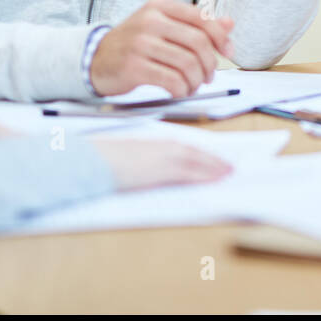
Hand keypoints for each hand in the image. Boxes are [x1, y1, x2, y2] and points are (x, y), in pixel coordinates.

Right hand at [90, 0, 234, 97]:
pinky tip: (179, 91)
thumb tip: (230, 23)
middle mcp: (150, 21)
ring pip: (187, 64)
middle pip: (198, 43)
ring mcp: (140, 44)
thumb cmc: (136, 42)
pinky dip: (182, 89)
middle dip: (210, 63)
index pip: (201, 18)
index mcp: (160, 6)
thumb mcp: (163, 25)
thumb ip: (195, 24)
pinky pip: (171, 80)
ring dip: (196, 80)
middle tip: (208, 75)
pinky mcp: (133, 67)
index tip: (227, 52)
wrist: (95, 58)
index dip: (220, 37)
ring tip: (192, 85)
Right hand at [90, 139, 231, 190]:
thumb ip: (144, 159)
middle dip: (212, 160)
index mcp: (153, 143)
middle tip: (229, 166)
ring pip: (195, 161)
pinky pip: (188, 173)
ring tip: (227, 172)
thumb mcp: (127, 156)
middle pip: (193, 153)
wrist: (91, 159)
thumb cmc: (103, 158)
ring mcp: (162, 158)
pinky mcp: (160, 171)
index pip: (184, 147)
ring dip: (213, 167)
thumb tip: (152, 167)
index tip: (213, 158)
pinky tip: (215, 178)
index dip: (201, 153)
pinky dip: (205, 175)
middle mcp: (161, 147)